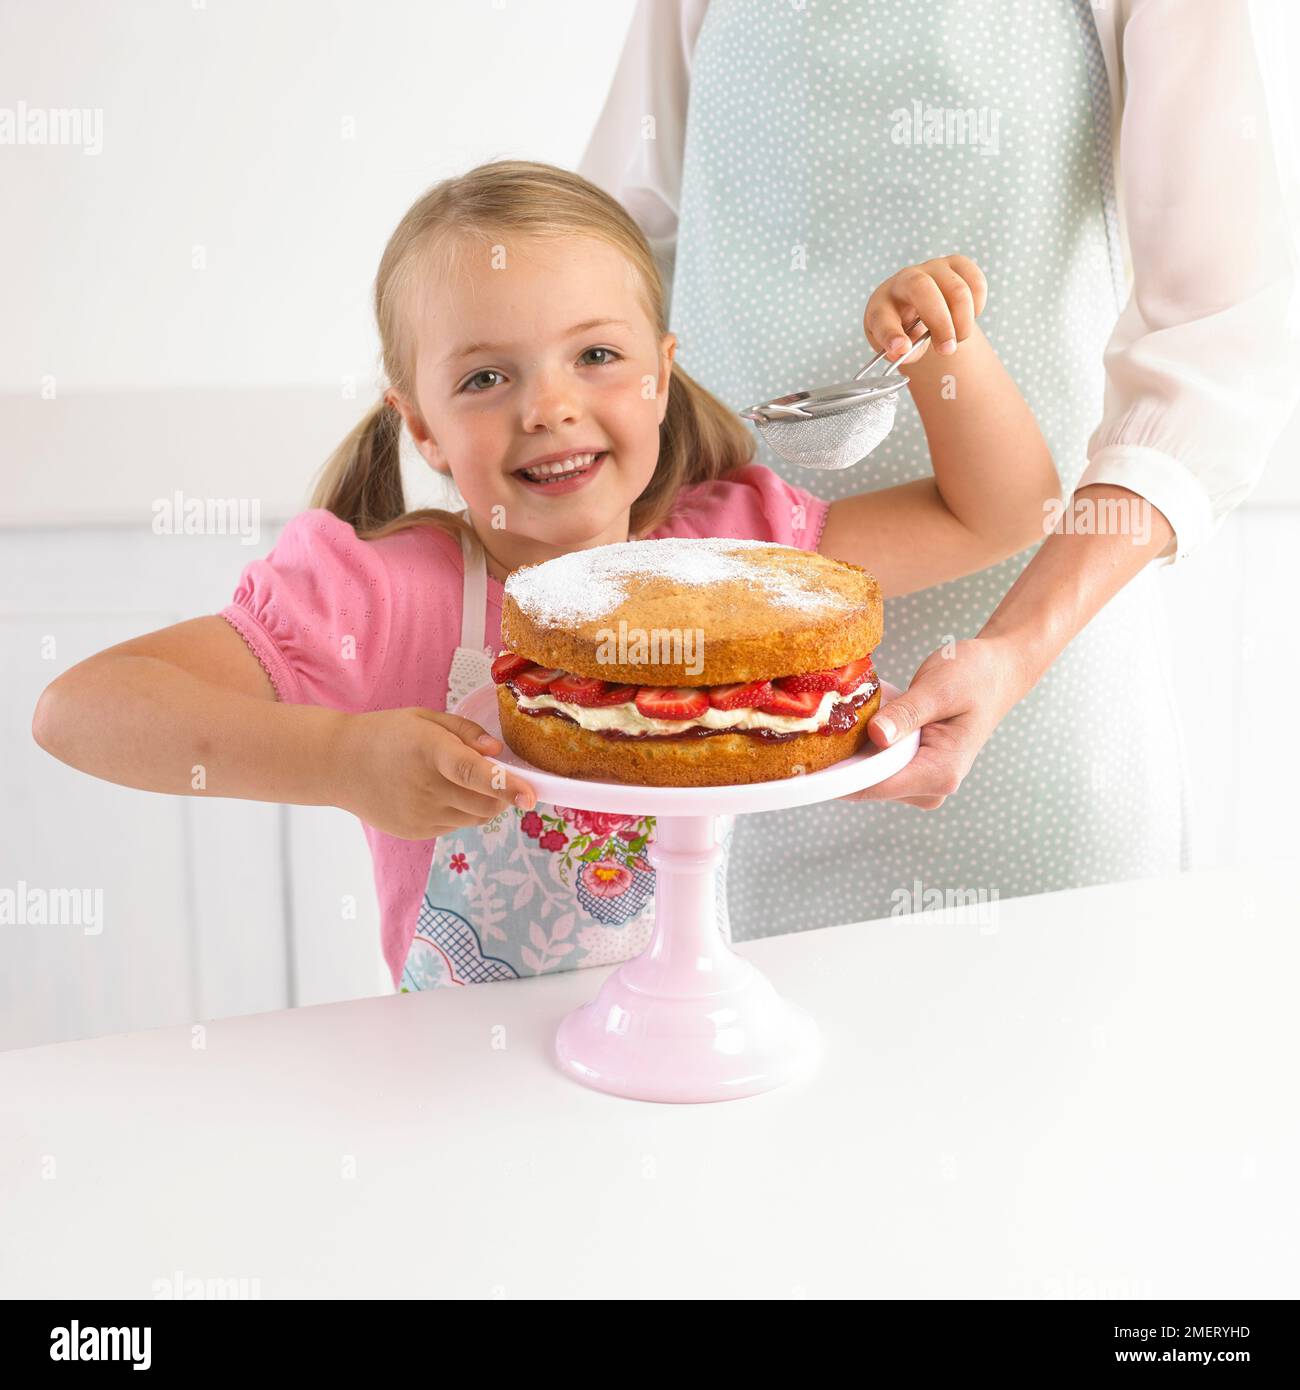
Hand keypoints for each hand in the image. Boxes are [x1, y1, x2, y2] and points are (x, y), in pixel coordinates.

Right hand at [333, 707, 536, 839]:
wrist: (337, 764)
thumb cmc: (387, 734)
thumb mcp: (425, 718)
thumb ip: (466, 732)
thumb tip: (498, 753)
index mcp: (429, 750)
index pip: (473, 772)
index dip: (506, 785)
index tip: (530, 796)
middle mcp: (426, 787)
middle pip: (486, 804)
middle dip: (504, 795)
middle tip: (500, 778)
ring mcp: (420, 814)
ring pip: (475, 818)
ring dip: (483, 803)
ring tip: (458, 781)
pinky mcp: (416, 832)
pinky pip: (456, 825)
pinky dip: (461, 812)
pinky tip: (437, 793)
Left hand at [839, 636, 1029, 809]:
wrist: (995, 672)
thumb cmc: (973, 676)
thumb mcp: (938, 688)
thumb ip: (906, 714)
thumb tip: (875, 736)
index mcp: (940, 772)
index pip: (875, 786)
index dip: (838, 776)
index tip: (804, 761)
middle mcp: (932, 788)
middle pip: (868, 785)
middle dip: (843, 760)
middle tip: (824, 722)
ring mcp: (923, 784)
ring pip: (869, 777)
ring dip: (853, 752)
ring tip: (851, 715)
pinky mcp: (914, 773)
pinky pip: (876, 768)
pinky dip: (865, 748)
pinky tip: (862, 722)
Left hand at [864, 254, 987, 361]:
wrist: (919, 309)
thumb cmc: (905, 330)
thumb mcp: (897, 346)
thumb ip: (901, 352)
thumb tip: (903, 352)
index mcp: (882, 304)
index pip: (882, 316)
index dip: (891, 334)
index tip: (902, 349)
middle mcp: (905, 279)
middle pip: (922, 289)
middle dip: (940, 323)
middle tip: (947, 349)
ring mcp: (932, 268)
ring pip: (956, 289)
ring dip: (963, 321)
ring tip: (958, 339)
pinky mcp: (956, 264)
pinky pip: (976, 281)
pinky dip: (978, 305)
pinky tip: (968, 317)